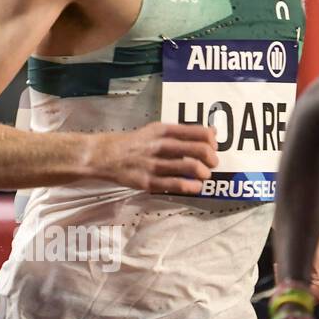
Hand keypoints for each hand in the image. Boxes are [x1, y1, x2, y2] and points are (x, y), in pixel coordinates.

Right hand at [92, 122, 217, 193]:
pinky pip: (177, 185)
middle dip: (211, 159)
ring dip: (204, 173)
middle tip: (212, 164)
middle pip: (199, 150)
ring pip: (191, 168)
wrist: (104, 156)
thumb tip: (211, 133)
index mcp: (163, 130)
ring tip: (204, 176)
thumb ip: (181, 133)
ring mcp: (155, 164)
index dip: (212, 141)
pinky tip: (196, 187)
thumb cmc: (134, 143)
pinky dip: (192, 187)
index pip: (199, 132)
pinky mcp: (148, 182)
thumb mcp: (155, 131)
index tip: (213, 147)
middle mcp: (160, 145)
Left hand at [275, 233, 318, 318]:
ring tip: (282, 280)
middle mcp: (318, 295)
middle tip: (289, 316)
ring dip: (287, 299)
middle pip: (312, 316)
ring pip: (296, 306)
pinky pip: (285, 292)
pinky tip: (278, 268)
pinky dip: (280, 284)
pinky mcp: (293, 287)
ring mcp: (305, 292)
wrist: (304, 237)